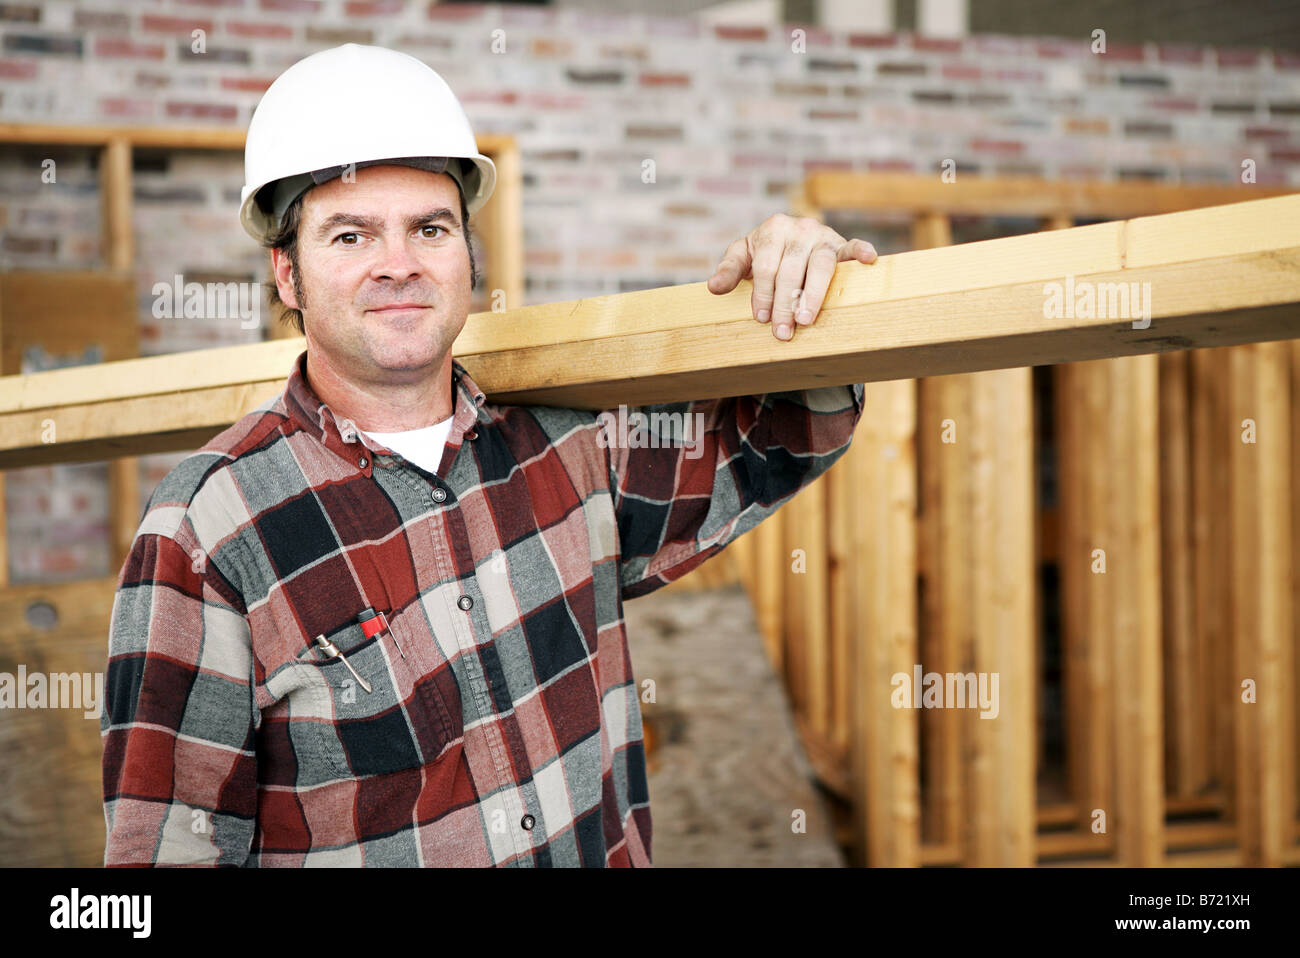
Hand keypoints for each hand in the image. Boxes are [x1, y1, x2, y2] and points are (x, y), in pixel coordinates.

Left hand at [706, 214, 876, 340]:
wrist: (789, 238)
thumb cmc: (764, 253)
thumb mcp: (742, 256)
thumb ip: (729, 270)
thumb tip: (713, 288)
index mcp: (772, 229)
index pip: (767, 266)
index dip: (763, 294)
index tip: (762, 318)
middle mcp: (799, 229)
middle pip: (791, 270)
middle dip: (785, 303)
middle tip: (782, 332)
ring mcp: (822, 236)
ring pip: (821, 266)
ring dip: (814, 294)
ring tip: (806, 320)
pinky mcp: (841, 244)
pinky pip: (852, 246)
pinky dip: (861, 251)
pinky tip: (868, 260)